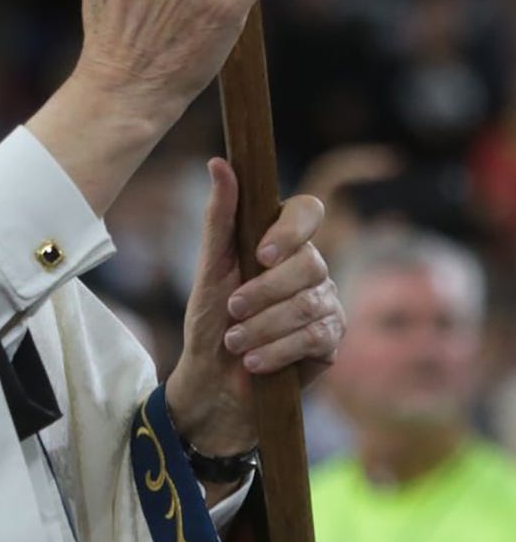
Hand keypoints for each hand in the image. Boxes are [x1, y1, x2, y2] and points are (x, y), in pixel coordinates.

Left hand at [165, 158, 344, 456]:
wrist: (214, 379)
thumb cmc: (211, 319)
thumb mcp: (210, 267)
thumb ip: (221, 217)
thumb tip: (218, 162)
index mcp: (283, 240)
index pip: (309, 211)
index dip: (290, 230)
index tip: (261, 254)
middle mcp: (312, 267)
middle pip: (310, 263)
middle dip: (264, 292)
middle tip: (233, 311)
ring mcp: (326, 303)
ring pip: (310, 304)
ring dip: (264, 326)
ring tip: (236, 342)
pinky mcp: (331, 340)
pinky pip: (315, 337)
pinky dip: (277, 350)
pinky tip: (253, 361)